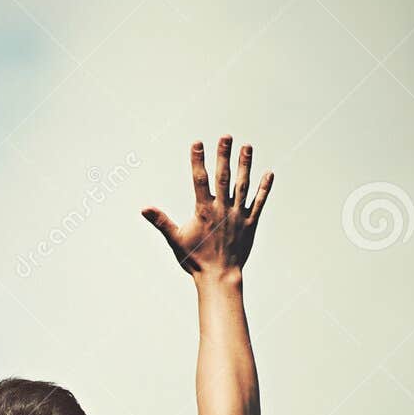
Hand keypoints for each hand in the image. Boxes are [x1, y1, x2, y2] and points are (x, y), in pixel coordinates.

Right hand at [142, 137, 272, 276]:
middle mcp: (223, 209)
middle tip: (226, 136)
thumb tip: (144, 208)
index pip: (199, 180)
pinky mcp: (250, 224)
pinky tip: (269, 173)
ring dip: (245, 165)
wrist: (219, 278)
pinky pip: (259, 203)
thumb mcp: (176, 240)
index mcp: (204, 211)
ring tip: (247, 146)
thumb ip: (161, 221)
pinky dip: (264, 189)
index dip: (198, 160)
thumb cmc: (195, 260)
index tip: (197, 142)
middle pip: (223, 177)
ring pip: (243, 186)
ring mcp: (238, 215)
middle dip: (224, 155)